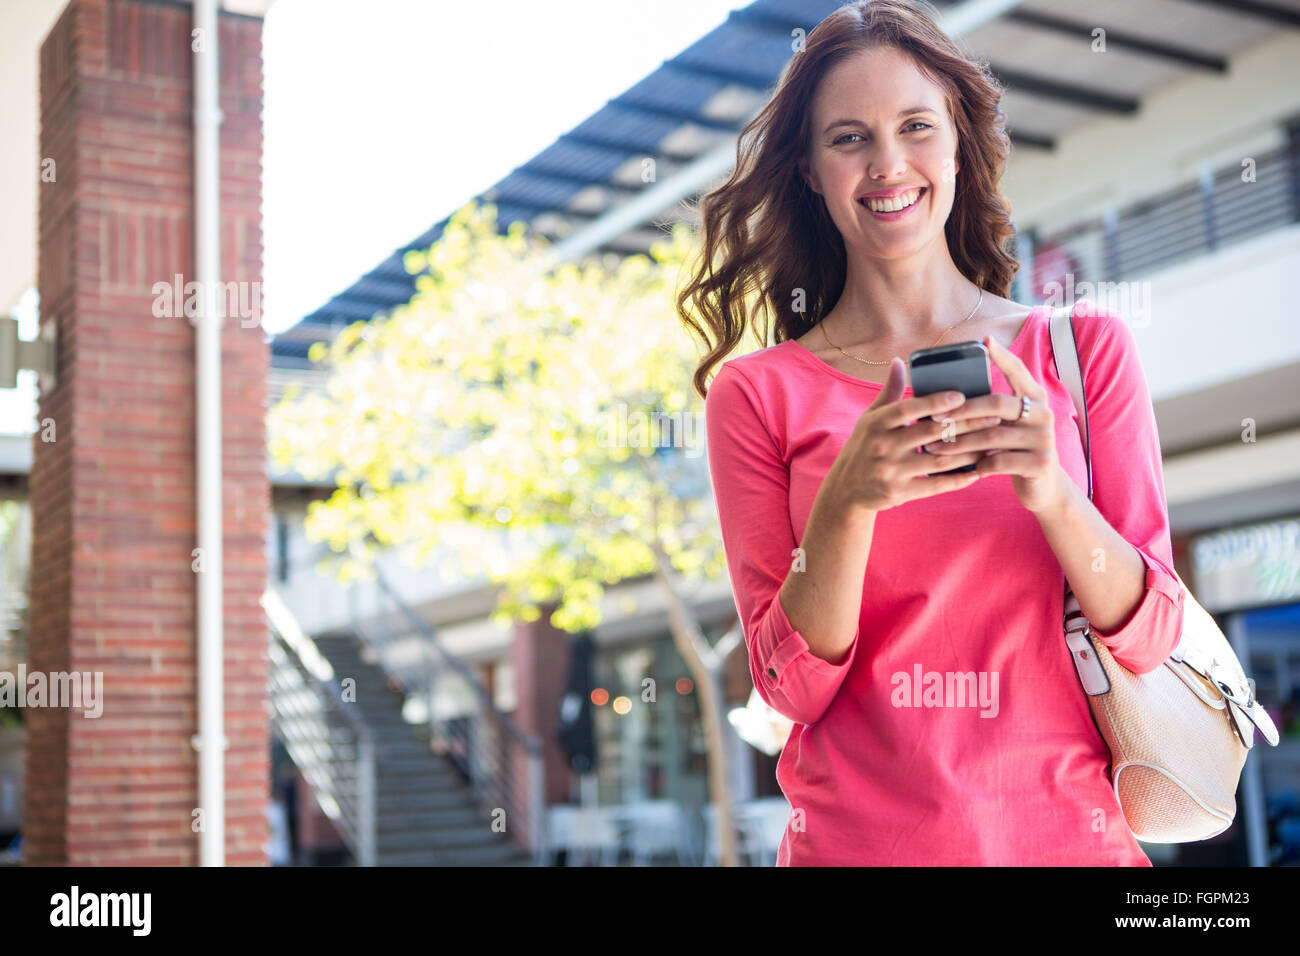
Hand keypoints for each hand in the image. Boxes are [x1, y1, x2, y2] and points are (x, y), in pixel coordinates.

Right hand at [827, 357, 1001, 512]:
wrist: (847, 490)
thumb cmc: (864, 447)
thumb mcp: (870, 418)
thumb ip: (890, 392)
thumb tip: (900, 362)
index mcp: (876, 423)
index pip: (909, 408)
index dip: (935, 401)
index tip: (961, 396)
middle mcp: (883, 446)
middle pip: (931, 432)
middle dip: (966, 424)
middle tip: (993, 417)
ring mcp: (891, 471)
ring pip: (939, 459)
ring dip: (969, 452)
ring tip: (991, 444)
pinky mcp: (899, 492)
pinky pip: (935, 485)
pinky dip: (958, 480)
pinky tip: (976, 473)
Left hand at [917, 334, 1068, 513]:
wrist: (1043, 488)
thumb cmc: (1013, 451)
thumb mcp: (1007, 427)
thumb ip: (990, 410)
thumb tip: (947, 395)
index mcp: (1035, 399)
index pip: (1018, 371)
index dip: (1003, 356)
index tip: (985, 341)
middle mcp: (1043, 414)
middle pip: (997, 404)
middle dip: (961, 411)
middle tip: (934, 418)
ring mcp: (1044, 439)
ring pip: (993, 436)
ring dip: (959, 442)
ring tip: (934, 448)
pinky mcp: (1041, 463)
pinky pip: (999, 461)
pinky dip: (977, 465)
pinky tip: (963, 467)